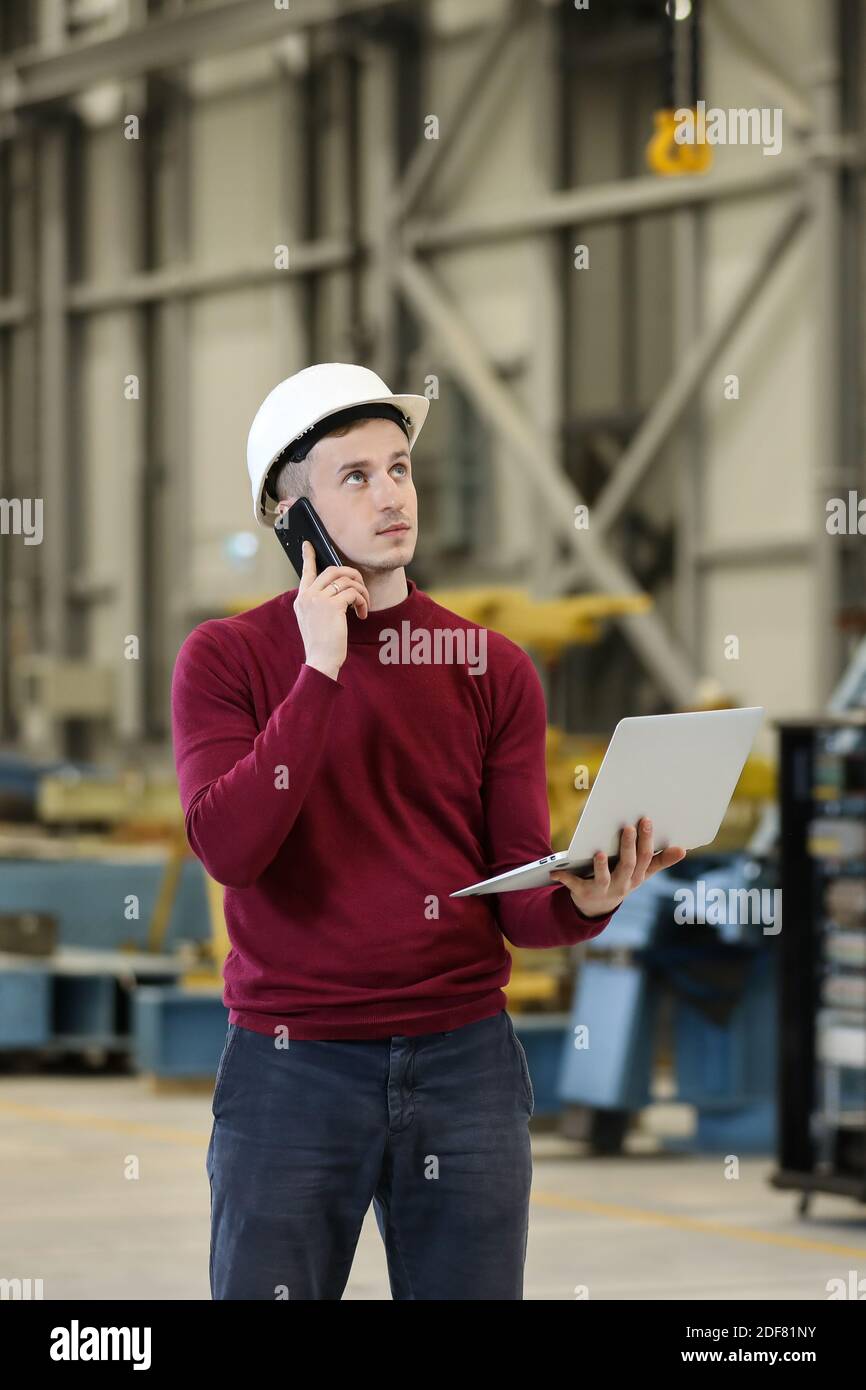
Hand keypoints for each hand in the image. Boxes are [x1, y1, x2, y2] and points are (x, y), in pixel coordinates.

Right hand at [294, 540, 370, 679]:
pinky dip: (362, 600)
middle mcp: (307, 596)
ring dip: (360, 591)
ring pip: (346, 580)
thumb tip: (340, 591)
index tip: (308, 544)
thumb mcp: (314, 621)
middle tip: (360, 587)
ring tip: (363, 605)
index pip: (306, 572)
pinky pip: (354, 593)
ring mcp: (318, 599)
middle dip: (351, 574)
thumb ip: (320, 604)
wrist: (321, 661)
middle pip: (332, 570)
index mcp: (301, 599)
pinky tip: (362, 613)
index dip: (308, 556)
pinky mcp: (332, 605)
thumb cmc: (321, 645)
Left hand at [548, 818, 685, 917]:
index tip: (647, 820)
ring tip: (598, 852)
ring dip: (601, 866)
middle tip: (628, 826)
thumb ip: (661, 861)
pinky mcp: (583, 893)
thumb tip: (683, 849)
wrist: (597, 906)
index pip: (645, 858)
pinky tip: (556, 871)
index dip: (647, 840)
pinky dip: (565, 878)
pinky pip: (574, 885)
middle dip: (628, 846)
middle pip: (628, 865)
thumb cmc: (622, 880)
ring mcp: (603, 890)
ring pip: (604, 878)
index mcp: (637, 876)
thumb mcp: (641, 873)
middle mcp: (622, 885)